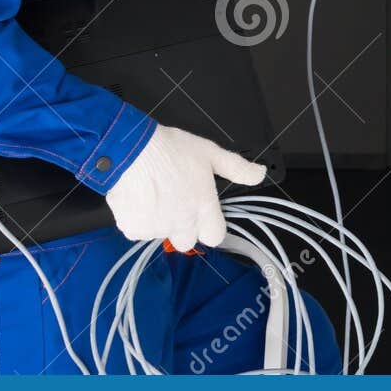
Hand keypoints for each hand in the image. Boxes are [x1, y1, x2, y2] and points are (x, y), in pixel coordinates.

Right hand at [104, 124, 265, 249]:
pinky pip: (138, 230)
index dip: (209, 226)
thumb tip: (261, 174)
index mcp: (203, 207)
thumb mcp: (210, 152)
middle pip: (187, 241)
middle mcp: (183, 223)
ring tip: (152, 192)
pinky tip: (136, 197)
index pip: (215, 236)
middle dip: (182, 226)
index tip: (201, 211)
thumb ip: (237, 167)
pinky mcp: (133, 230)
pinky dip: (137, 218)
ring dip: (158, 220)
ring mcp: (157, 229)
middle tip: (173, 200)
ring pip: (160, 233)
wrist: (130, 150)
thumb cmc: (171, 148)